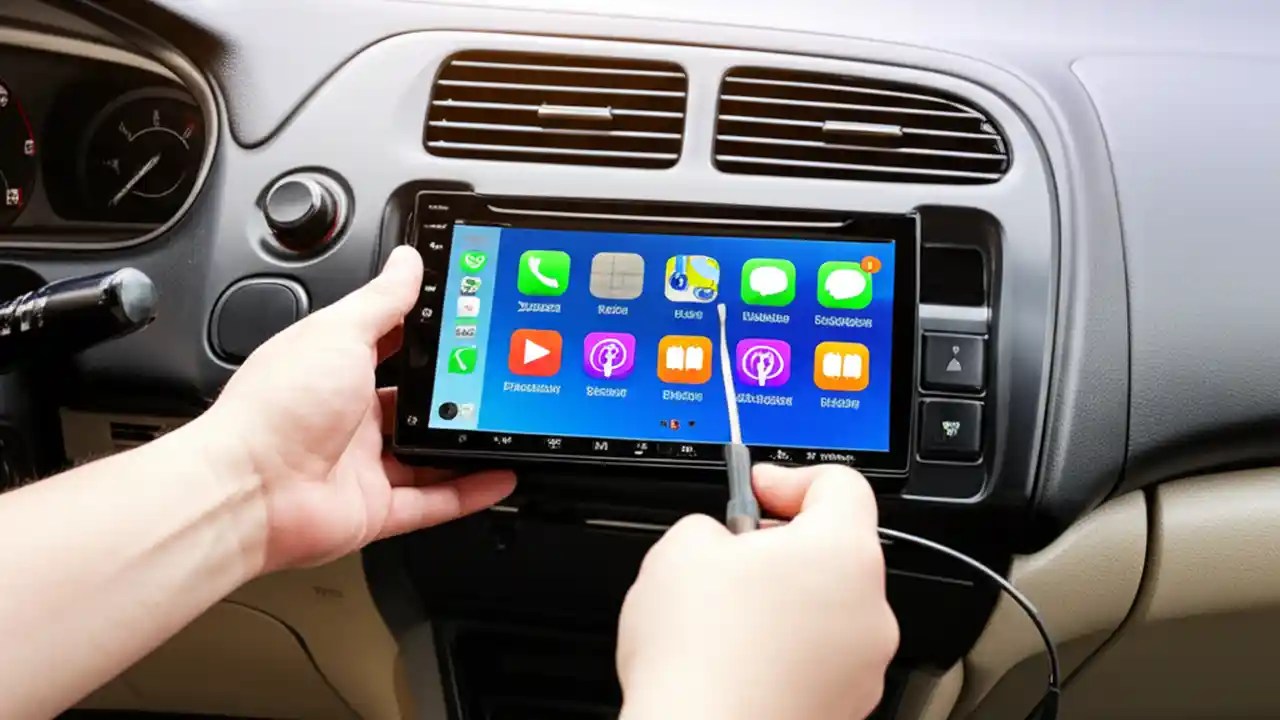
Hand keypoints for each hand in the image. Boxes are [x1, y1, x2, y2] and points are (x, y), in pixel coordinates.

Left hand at [201, 246, 514, 572]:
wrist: (248, 490)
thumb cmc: (276, 409)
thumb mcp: (338, 334)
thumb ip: (382, 301)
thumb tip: (407, 261)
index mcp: (335, 371)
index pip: (392, 347)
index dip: (429, 336)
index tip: (470, 326)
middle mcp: (349, 419)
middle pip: (415, 405)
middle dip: (455, 394)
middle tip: (498, 379)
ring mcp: (363, 466)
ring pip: (430, 454)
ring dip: (466, 442)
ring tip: (508, 426)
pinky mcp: (376, 509)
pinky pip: (434, 501)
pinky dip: (470, 492)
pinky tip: (501, 475)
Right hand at [616, 465, 897, 719]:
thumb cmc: (698, 659)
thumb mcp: (682, 547)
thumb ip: (713, 524)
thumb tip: (720, 542)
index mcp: (843, 555)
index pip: (840, 485)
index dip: (789, 477)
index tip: (754, 490)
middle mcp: (869, 611)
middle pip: (832, 550)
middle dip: (778, 547)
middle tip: (726, 558)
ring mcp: (860, 667)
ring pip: (823, 609)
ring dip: (779, 602)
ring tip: (721, 620)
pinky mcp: (842, 708)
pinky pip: (815, 659)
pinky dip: (781, 652)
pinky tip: (731, 661)